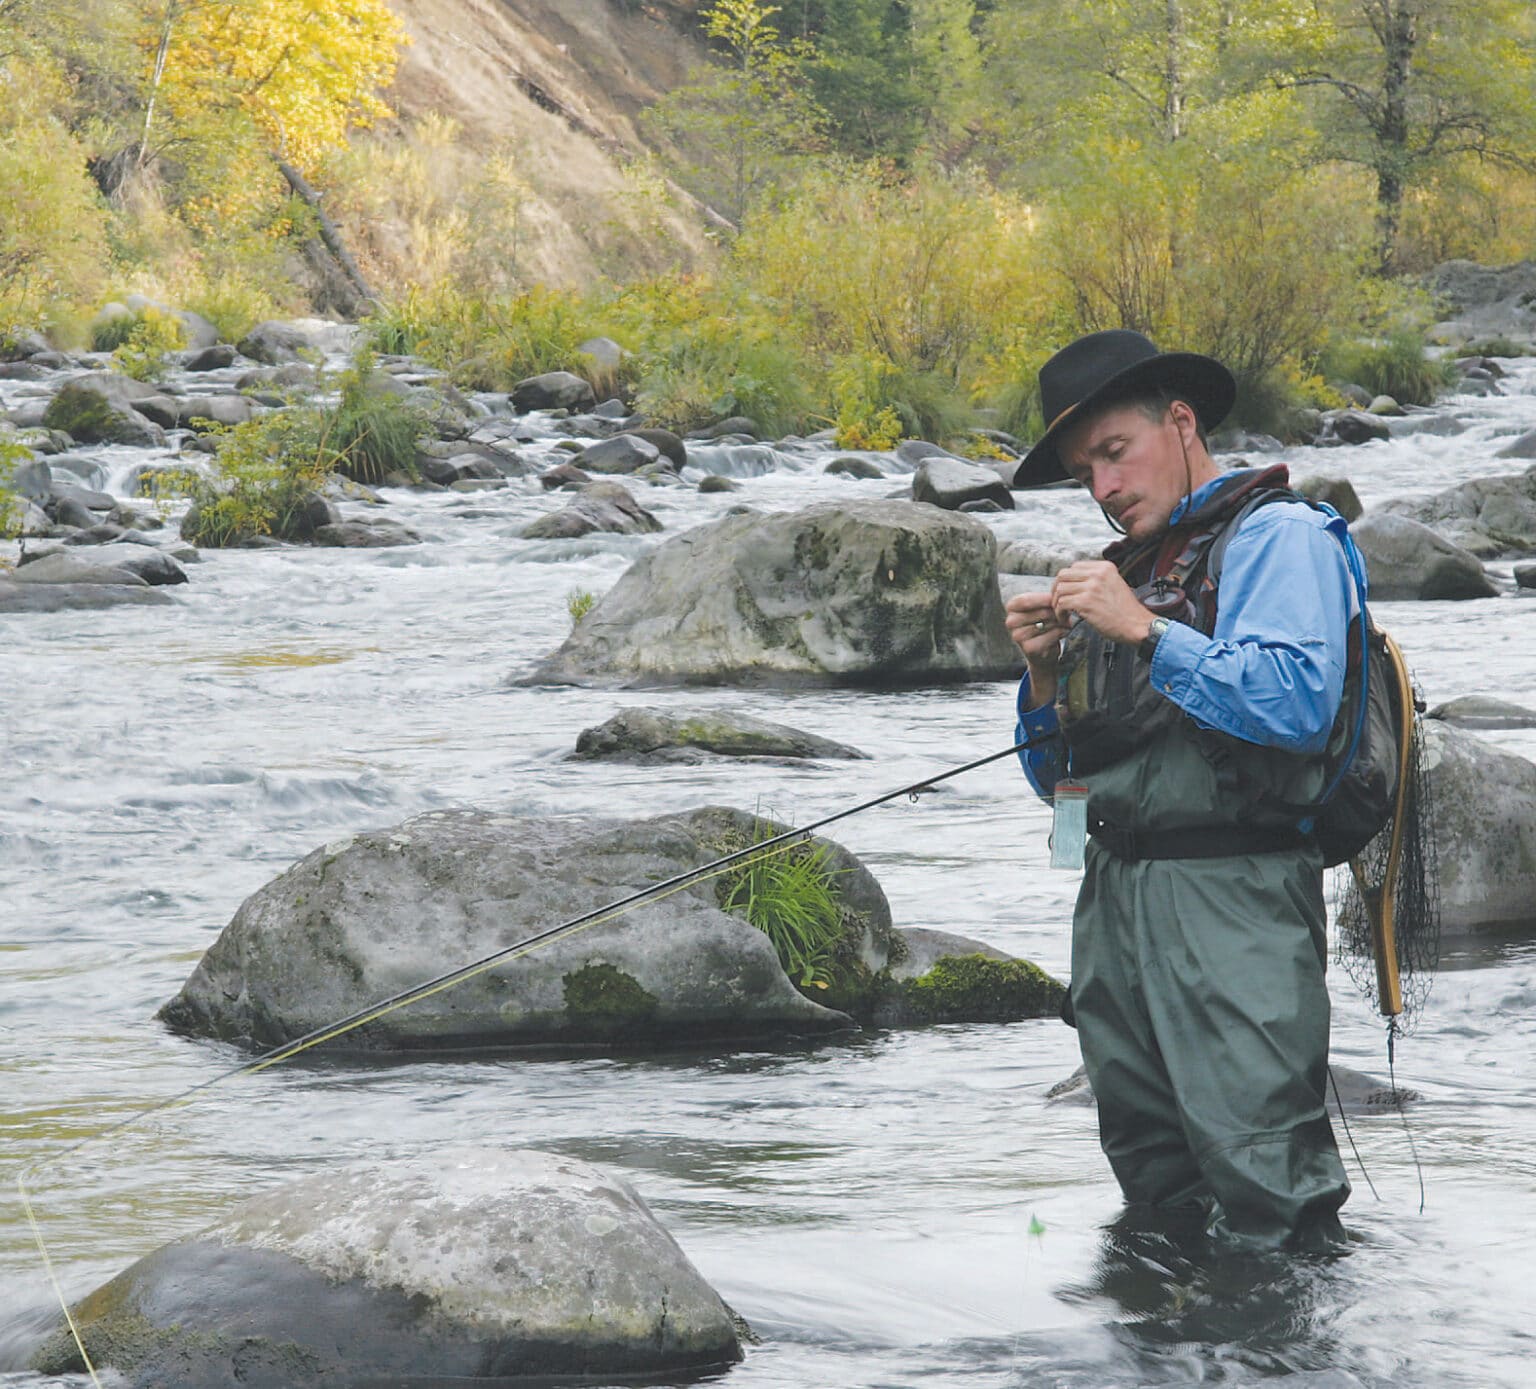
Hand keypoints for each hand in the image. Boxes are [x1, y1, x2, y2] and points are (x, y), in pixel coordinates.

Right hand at [1004, 590, 1068, 707]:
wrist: (1042, 651)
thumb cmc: (1043, 622)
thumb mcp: (1042, 607)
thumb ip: (1047, 600)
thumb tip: (1061, 596)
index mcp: (1011, 607)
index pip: (1027, 600)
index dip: (1045, 599)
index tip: (1059, 600)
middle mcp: (1010, 621)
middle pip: (1040, 611)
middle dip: (1057, 612)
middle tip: (1067, 613)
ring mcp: (1018, 636)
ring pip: (1047, 623)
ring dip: (1061, 622)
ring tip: (1066, 622)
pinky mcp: (1029, 648)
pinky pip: (1051, 635)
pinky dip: (1062, 633)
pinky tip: (1064, 632)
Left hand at [1050, 561, 1155, 645]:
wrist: (1137, 626)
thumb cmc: (1126, 611)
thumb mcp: (1114, 585)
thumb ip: (1097, 580)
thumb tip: (1076, 582)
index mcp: (1105, 567)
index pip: (1075, 566)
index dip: (1067, 580)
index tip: (1066, 592)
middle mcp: (1098, 574)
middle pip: (1063, 575)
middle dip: (1057, 589)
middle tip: (1059, 602)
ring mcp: (1091, 587)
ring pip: (1060, 589)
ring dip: (1057, 603)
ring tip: (1063, 613)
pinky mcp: (1086, 602)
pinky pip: (1062, 603)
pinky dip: (1060, 613)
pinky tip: (1066, 620)